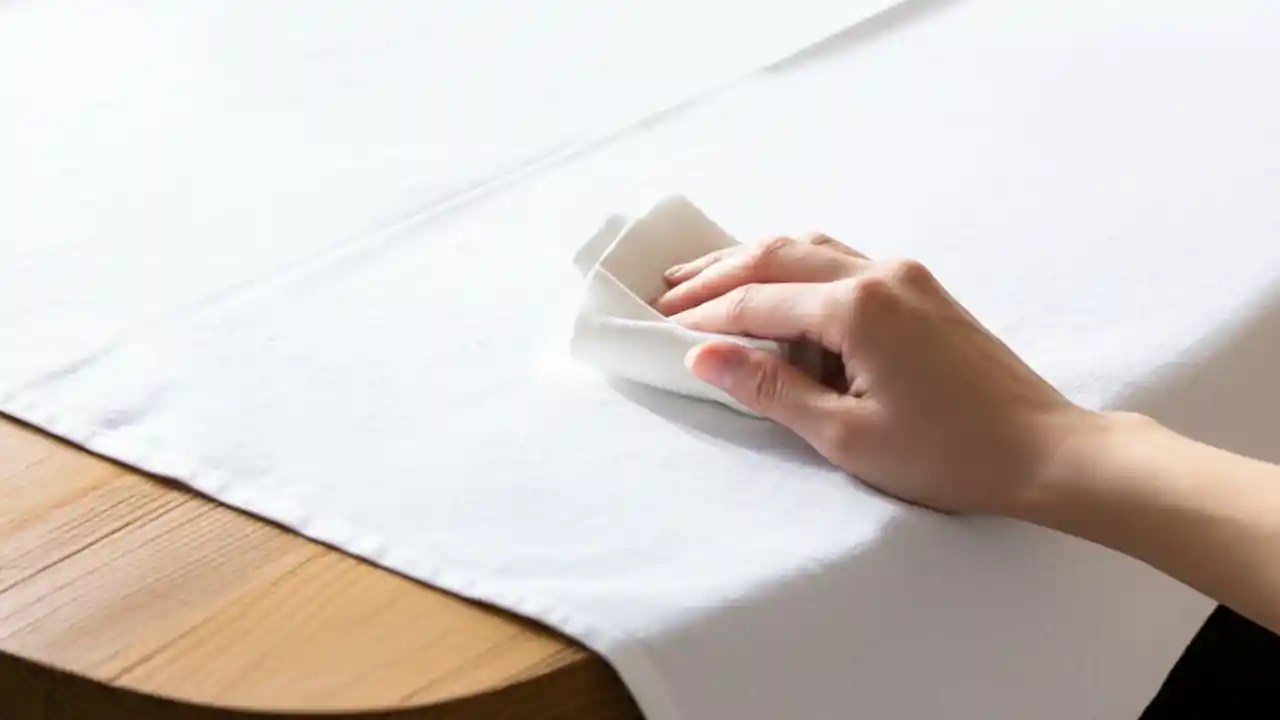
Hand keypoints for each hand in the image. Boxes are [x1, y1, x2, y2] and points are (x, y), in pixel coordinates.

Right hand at [656, 234, 1097, 515]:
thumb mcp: (845, 433)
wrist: (1045, 451)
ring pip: (811, 248)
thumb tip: (704, 355)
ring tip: (708, 279)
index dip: (704, 317)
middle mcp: (880, 274)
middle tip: (667, 290)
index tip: (660, 330)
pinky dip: (797, 269)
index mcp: (858, 307)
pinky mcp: (922, 290)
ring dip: (755, 261)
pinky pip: (843, 260)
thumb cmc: (948, 454)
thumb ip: (771, 387)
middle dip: (717, 273)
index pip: (757, 300)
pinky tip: (777, 291)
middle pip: (777, 254)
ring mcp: (906, 276)